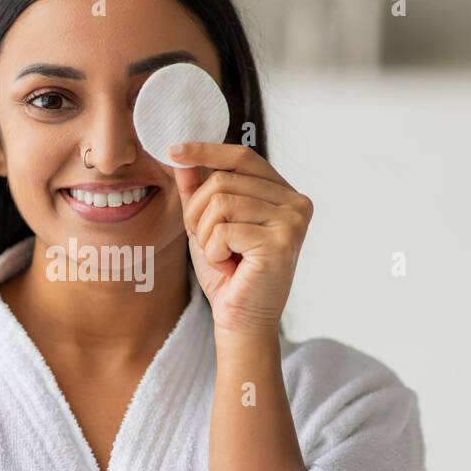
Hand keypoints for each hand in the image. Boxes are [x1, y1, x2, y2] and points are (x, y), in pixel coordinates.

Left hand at [170, 142, 313, 338]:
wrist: (241, 320)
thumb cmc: (228, 274)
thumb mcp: (207, 224)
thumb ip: (198, 189)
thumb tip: (182, 156)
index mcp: (284, 193)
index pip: (243, 157)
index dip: (206, 151)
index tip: (173, 151)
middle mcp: (296, 202)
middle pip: (224, 180)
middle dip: (199, 213)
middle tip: (210, 243)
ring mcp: (292, 220)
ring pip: (221, 202)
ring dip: (206, 235)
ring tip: (222, 256)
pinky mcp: (281, 241)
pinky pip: (223, 229)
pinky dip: (214, 252)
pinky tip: (231, 267)